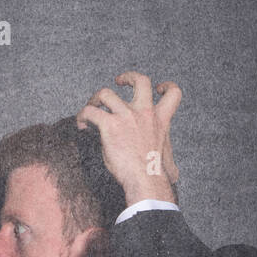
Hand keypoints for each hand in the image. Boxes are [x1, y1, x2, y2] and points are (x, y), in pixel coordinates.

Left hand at [75, 71, 180, 205]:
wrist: (146, 179)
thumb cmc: (154, 175)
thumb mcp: (167, 161)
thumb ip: (168, 160)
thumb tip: (175, 176)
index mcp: (161, 119)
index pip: (173, 93)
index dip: (167, 86)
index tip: (158, 88)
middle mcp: (144, 112)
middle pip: (140, 80)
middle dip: (128, 77)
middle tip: (118, 82)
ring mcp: (126, 116)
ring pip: (106, 93)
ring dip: (95, 98)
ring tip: (90, 108)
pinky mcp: (109, 125)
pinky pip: (90, 112)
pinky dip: (82, 116)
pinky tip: (82, 125)